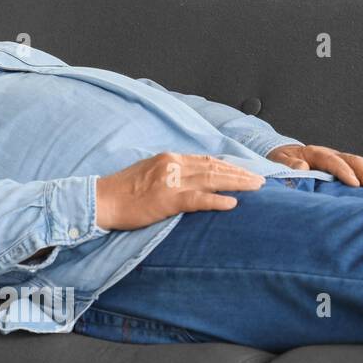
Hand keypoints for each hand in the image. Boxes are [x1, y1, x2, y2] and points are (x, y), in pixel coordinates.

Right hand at [96, 152, 265, 230]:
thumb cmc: (121, 191)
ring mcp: (171, 182)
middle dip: (240, 174)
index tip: (245, 172)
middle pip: (214, 168)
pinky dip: (217, 200)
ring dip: (237, 184)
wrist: (101, 200)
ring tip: (256, 188)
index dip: (228, 166)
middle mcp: (172, 165)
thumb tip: (189, 181)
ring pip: (212, 180)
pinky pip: (199, 199)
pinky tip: (233, 203)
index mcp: (168, 159)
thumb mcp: (147, 174)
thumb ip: (169, 174)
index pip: (206, 160)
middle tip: (261, 181)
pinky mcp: (167, 200)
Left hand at [266, 144, 362, 187]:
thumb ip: (288, 164)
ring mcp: (339, 161)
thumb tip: (302, 167)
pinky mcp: (343, 168)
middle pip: (352, 160)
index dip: (343, 171)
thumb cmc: (283, 159)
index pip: (332, 160)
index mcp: (315, 153)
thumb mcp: (279, 159)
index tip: (353, 182)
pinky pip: (359, 170)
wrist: (285, 154)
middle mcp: (331, 155)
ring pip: (358, 165)